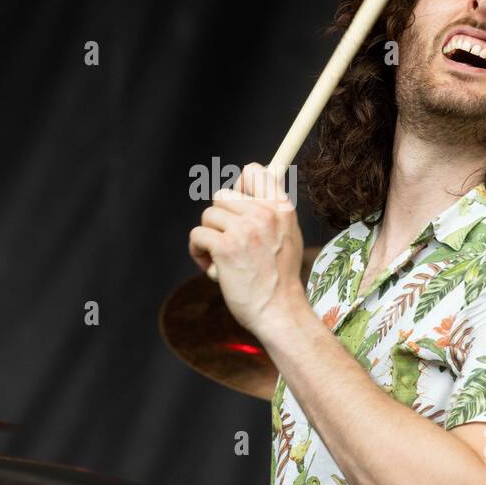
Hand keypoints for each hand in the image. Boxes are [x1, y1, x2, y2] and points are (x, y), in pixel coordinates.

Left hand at [188, 162, 306, 335]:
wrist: (279, 312)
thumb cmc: (279, 278)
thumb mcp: (288, 235)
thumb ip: (270, 210)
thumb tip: (245, 183)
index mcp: (281, 208)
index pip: (254, 172)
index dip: (240, 188)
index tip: (238, 209)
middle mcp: (264, 214)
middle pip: (222, 195)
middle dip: (220, 219)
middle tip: (230, 242)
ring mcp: (245, 229)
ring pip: (208, 215)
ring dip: (209, 237)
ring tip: (223, 259)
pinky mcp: (226, 246)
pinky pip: (197, 235)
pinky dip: (199, 253)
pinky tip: (213, 269)